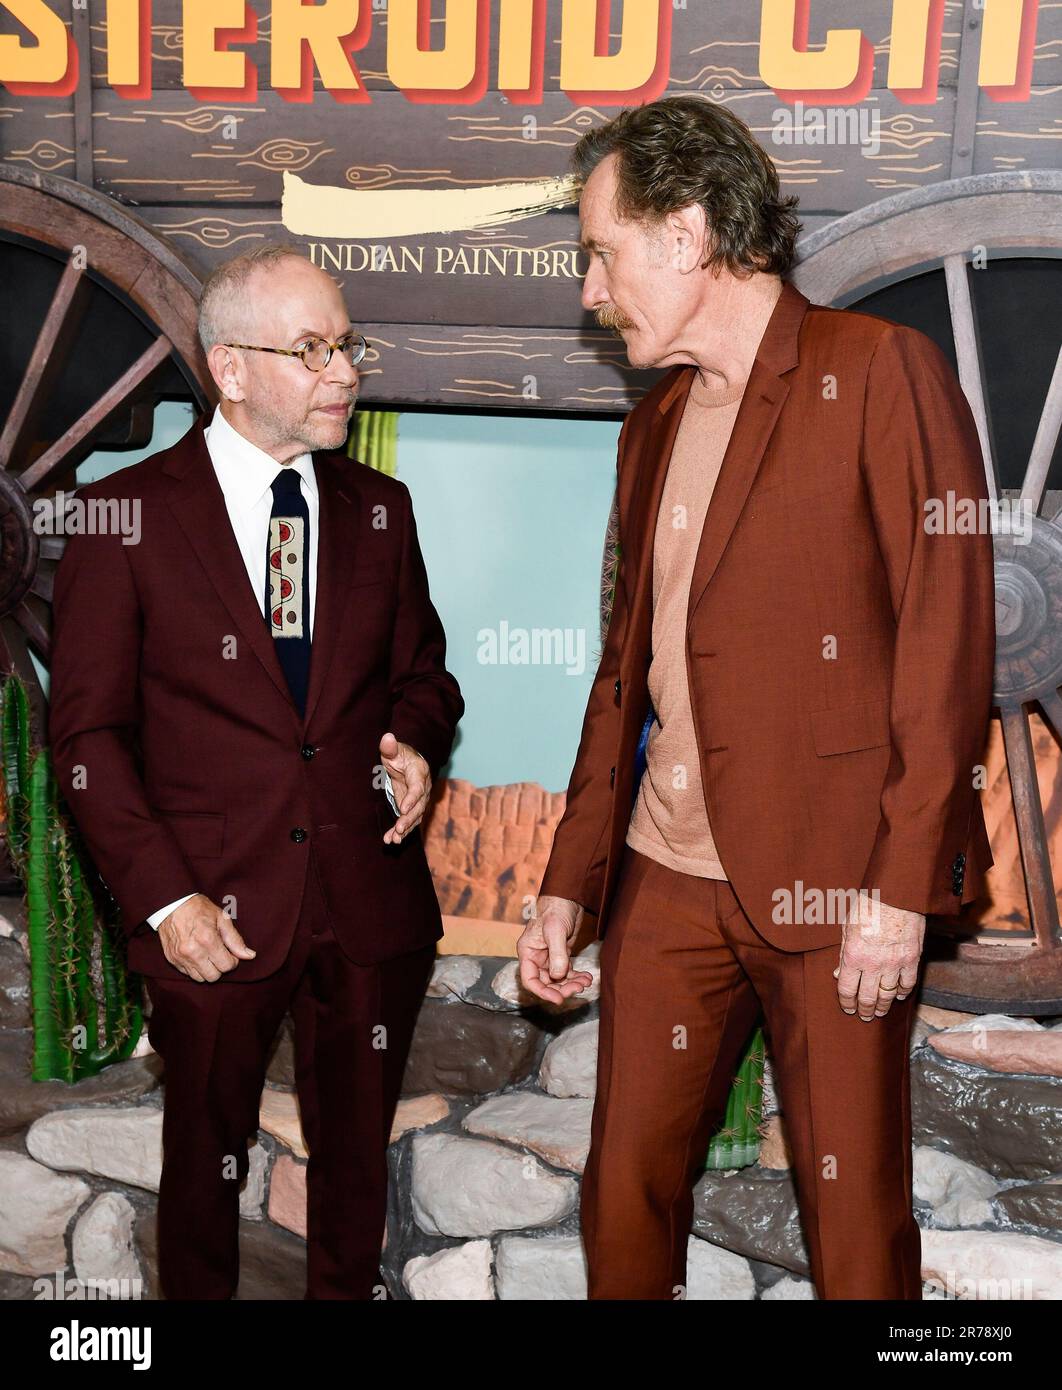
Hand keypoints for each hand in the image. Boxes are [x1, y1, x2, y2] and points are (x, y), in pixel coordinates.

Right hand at [157, 893, 255, 981]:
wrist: (171, 904)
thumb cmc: (199, 909)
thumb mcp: (222, 918)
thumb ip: (235, 940)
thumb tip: (250, 955)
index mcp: (208, 940)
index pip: (227, 966)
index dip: (233, 960)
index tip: (230, 953)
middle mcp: (193, 952)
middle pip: (214, 976)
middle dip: (220, 967)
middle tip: (219, 954)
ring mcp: (181, 957)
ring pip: (200, 978)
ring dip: (207, 970)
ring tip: (208, 955)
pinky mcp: (172, 959)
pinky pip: (187, 974)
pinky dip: (194, 968)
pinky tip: (196, 955)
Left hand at [379, 730, 430, 843]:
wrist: (409, 764)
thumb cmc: (400, 755)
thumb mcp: (394, 750)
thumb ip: (390, 747)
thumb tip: (387, 737)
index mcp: (420, 774)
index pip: (418, 788)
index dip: (412, 798)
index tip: (403, 808)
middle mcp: (423, 790)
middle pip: (418, 807)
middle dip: (408, 819)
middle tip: (398, 829)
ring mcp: (418, 801)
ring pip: (414, 818)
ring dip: (405, 830)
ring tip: (394, 840)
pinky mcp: (411, 809)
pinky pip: (408, 822)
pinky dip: (400, 832)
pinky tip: (390, 840)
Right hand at [518, 895, 594, 1004]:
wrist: (568, 897)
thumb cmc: (555, 909)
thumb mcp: (555, 930)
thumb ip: (556, 954)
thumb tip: (558, 976)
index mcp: (528, 952)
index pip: (530, 979)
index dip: (542, 992)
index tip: (558, 999)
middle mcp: (537, 957)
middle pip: (545, 982)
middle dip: (561, 988)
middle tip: (577, 989)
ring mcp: (549, 957)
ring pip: (558, 979)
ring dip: (571, 984)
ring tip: (585, 983)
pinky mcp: (562, 955)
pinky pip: (567, 972)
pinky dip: (576, 976)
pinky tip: (587, 977)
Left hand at [834, 890, 924, 1020]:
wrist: (895, 894)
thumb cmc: (867, 906)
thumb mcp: (846, 927)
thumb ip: (842, 953)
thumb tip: (837, 973)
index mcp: (853, 955)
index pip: (846, 989)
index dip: (846, 1003)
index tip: (848, 1009)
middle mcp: (873, 964)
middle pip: (867, 997)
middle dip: (864, 1010)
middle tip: (864, 1016)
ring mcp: (894, 963)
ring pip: (887, 994)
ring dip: (882, 1006)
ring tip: (879, 1012)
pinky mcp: (912, 959)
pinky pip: (908, 983)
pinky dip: (903, 992)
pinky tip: (899, 995)